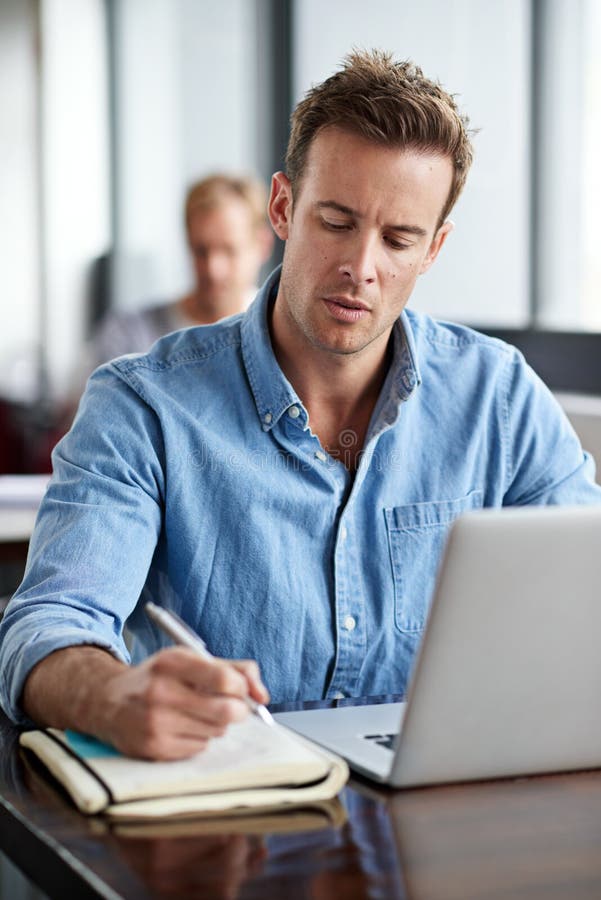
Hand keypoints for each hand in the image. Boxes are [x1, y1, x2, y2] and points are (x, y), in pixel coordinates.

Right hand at [22, 645, 269, 760]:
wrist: (107, 702)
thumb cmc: (158, 678)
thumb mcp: (189, 660)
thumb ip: (233, 669)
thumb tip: (263, 695)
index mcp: (172, 663)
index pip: (225, 679)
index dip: (242, 687)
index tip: (240, 689)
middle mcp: (161, 692)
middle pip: (227, 711)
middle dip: (237, 710)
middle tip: (230, 706)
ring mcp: (156, 723)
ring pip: (216, 731)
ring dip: (215, 723)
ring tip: (195, 713)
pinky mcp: (154, 749)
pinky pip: (199, 748)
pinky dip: (199, 739)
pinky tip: (181, 727)